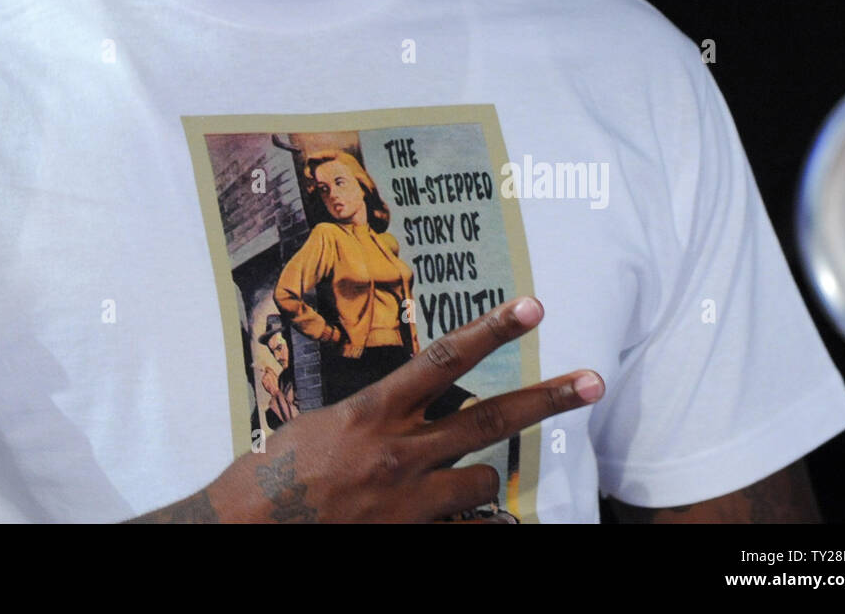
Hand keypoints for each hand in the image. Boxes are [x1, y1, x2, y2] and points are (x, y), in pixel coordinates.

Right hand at [205, 296, 601, 522]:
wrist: (251, 528)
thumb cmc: (279, 469)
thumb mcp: (325, 421)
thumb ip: (374, 411)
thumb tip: (410, 399)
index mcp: (376, 410)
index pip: (445, 359)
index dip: (492, 331)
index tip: (532, 307)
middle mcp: (402, 450)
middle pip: (491, 418)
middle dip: (548, 399)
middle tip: (593, 382)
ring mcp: (411, 500)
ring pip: (484, 477)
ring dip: (482, 472)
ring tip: (458, 474)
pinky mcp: (410, 536)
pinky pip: (468, 528)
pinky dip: (475, 522)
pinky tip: (478, 522)